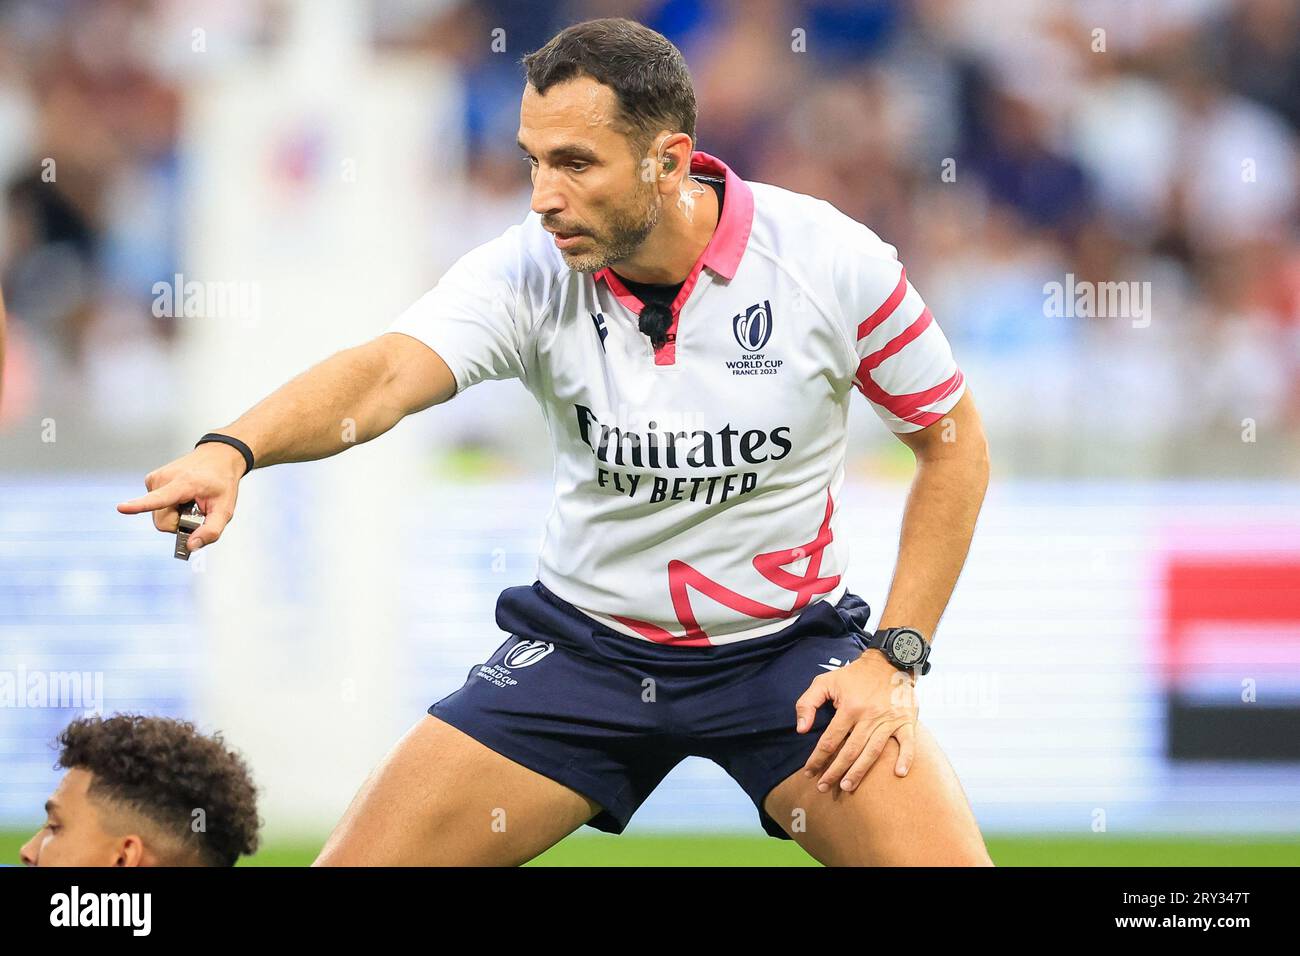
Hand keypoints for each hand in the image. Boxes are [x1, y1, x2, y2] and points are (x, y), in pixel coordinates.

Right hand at [117, 443, 246, 550]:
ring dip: (174, 514)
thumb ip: (211, 531)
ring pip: (157, 515)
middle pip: (161, 521)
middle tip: (196, 510)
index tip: (122, 508)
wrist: (218, 457)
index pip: (159, 499)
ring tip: (189, 500)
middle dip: (179, 523)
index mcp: (183, 483)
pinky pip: (156, 506)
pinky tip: (181, 496)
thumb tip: (191, 546)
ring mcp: (155, 478)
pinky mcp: (151, 480)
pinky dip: (169, 506)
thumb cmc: (222, 482)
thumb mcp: (225, 509)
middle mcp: (164, 479)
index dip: (139, 505)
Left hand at [795, 648, 918, 791]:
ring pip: (873, 752)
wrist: (888, 661)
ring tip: (848, 786)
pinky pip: (908, 743)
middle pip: (850, 751)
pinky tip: (899, 773)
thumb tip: (801, 729)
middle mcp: (869, 717)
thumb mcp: (825, 681)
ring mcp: (889, 720)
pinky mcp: (906, 721)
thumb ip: (808, 703)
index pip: (829, 740)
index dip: (817, 758)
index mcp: (849, 708)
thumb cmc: (854, 675)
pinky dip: (906, 758)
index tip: (809, 772)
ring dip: (860, 772)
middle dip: (834, 772)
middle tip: (824, 787)